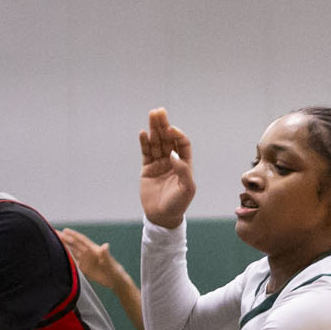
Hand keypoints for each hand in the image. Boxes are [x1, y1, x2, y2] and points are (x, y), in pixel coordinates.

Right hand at [58, 228, 127, 291]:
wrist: (116, 281)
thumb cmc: (115, 271)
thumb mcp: (110, 263)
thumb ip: (106, 255)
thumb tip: (105, 245)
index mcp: (94, 250)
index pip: (82, 240)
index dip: (73, 235)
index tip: (64, 230)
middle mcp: (89, 254)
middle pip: (74, 244)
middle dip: (65, 238)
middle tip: (54, 233)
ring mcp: (86, 260)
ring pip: (73, 251)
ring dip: (64, 247)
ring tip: (54, 241)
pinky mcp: (85, 268)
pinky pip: (74, 261)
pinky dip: (67, 258)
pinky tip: (60, 256)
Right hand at [138, 108, 196, 230]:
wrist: (162, 217)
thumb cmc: (178, 204)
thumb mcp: (187, 189)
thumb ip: (183, 171)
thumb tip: (173, 154)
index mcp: (185, 164)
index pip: (182, 144)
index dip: (177, 135)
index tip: (171, 129)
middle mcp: (172, 161)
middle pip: (168, 139)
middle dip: (164, 125)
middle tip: (159, 112)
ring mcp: (159, 164)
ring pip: (156, 143)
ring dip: (154, 129)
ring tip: (151, 115)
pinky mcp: (147, 169)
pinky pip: (146, 153)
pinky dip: (144, 143)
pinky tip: (143, 133)